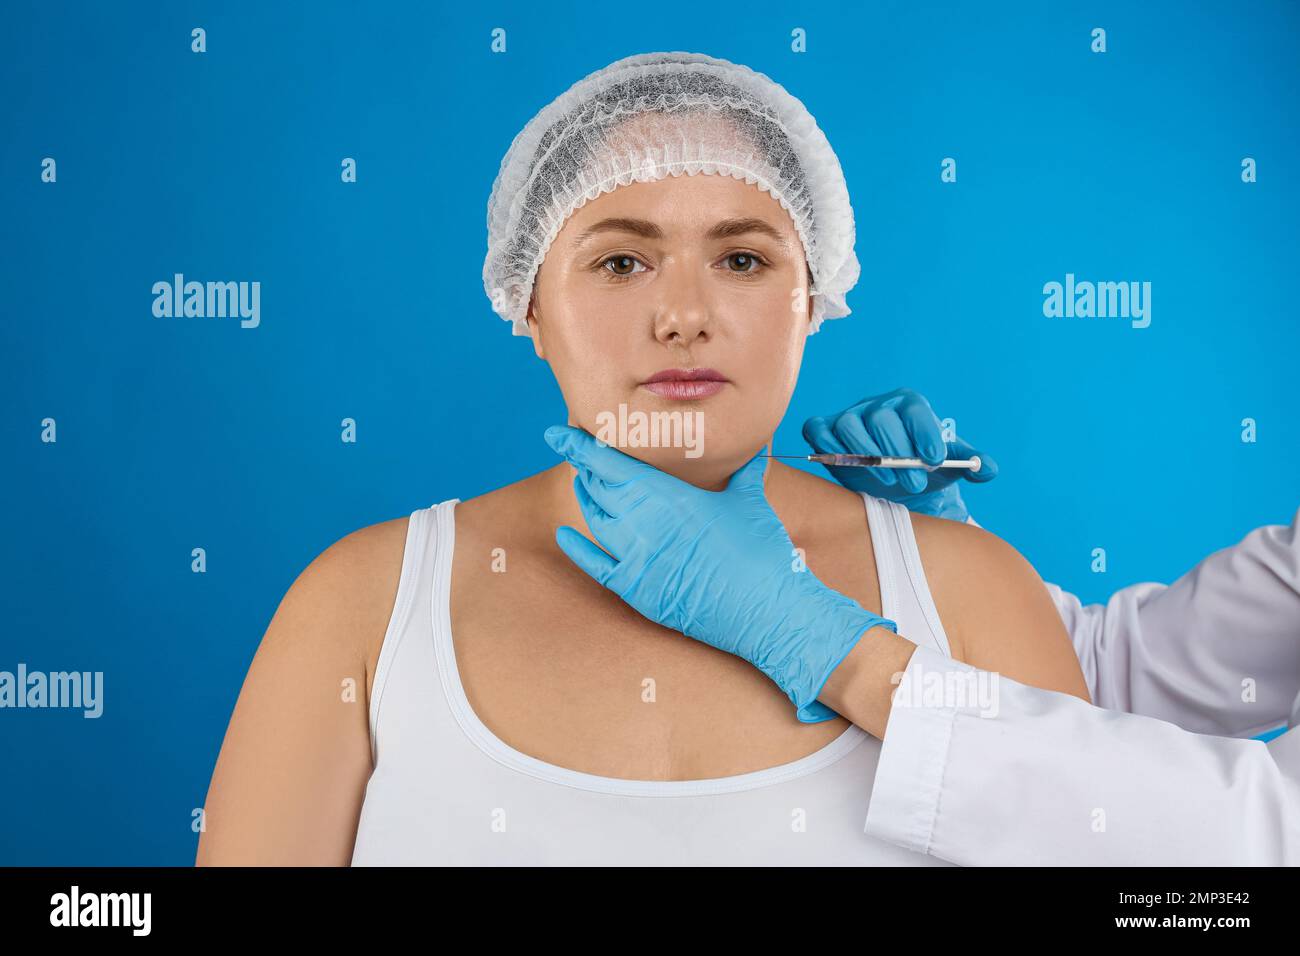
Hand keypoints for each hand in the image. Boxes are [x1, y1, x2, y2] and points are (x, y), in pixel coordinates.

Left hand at [543, 425, 897, 722]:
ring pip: (595, 522)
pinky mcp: (637, 591)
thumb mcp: (751, 500)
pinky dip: (577, 548)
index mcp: (667, 496)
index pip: (609, 464)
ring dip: (586, 501)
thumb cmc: (762, 551)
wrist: (767, 609)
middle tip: (581, 457)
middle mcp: (643, 524)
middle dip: (586, 471)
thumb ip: (745, 470)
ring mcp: (637, 559)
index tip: (558, 433)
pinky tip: (566, 535)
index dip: (579, 447)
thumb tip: (756, 445)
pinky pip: (595, 565)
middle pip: (598, 489)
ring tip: (584, 485)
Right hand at [801, 387, 997, 520]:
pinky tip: (848, 467)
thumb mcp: (952, 466)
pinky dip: (827, 446)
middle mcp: (877, 406)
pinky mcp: (824, 431)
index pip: (914, 411)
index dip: (924, 434)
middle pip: (880, 418)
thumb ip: (972, 464)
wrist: (895, 486)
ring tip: (889, 482)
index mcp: (909, 405)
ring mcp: (849, 417)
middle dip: (898, 452)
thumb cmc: (923, 469)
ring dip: (868, 456)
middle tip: (915, 481)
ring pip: (849, 425)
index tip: (936, 461)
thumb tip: (987, 468)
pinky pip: (817, 430)